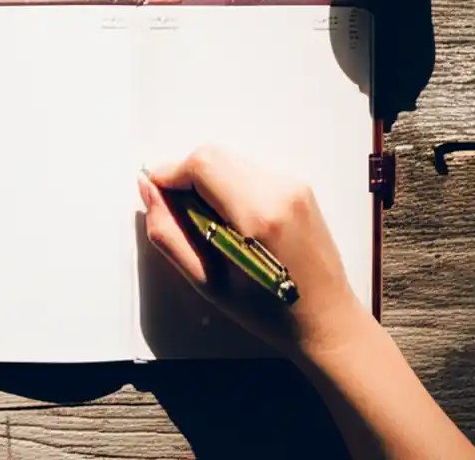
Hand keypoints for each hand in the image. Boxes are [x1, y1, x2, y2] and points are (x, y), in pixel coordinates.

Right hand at [138, 146, 368, 362]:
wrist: (326, 319)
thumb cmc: (270, 312)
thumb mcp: (207, 282)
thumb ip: (169, 233)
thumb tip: (148, 190)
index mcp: (258, 215)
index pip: (201, 164)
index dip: (170, 175)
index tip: (158, 197)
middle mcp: (280, 190)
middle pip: (214, 156)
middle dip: (187, 179)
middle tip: (183, 218)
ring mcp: (294, 184)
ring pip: (230, 162)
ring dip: (209, 184)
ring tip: (212, 227)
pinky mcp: (300, 186)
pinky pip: (249, 172)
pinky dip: (230, 188)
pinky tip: (235, 225)